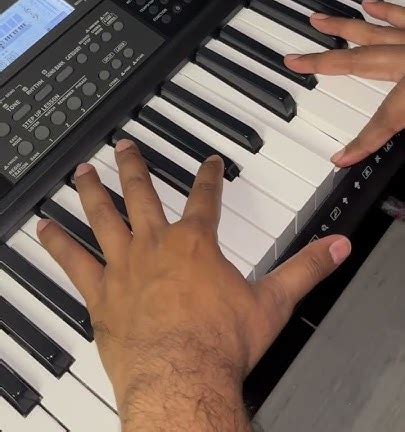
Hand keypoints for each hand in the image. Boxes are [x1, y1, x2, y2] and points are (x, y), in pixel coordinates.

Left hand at [37, 140, 350, 431]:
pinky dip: (58, 244)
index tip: (209, 163)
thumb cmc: (220, 343)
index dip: (209, 175)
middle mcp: (156, 246)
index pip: (206, 197)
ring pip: (103, 217)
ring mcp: (124, 267)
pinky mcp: (101, 294)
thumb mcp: (273, 302)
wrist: (182, 376)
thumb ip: (305, 269)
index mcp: (196, 244)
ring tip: (81, 173)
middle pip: (143, 194)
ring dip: (91, 191)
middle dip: (134, 166)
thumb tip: (334, 249)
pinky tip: (44, 229)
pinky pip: (74, 261)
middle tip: (123, 146)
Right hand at [285, 0, 404, 166]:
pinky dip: (386, 12)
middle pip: (361, 61)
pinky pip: (404, 17)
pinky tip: (372, 5)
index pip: (382, 121)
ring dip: (345, 28)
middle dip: (325, 62)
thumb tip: (385, 150)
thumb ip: (401, 126)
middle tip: (295, 58)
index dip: (360, 143)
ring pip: (376, 31)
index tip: (339, 157)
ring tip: (320, 20)